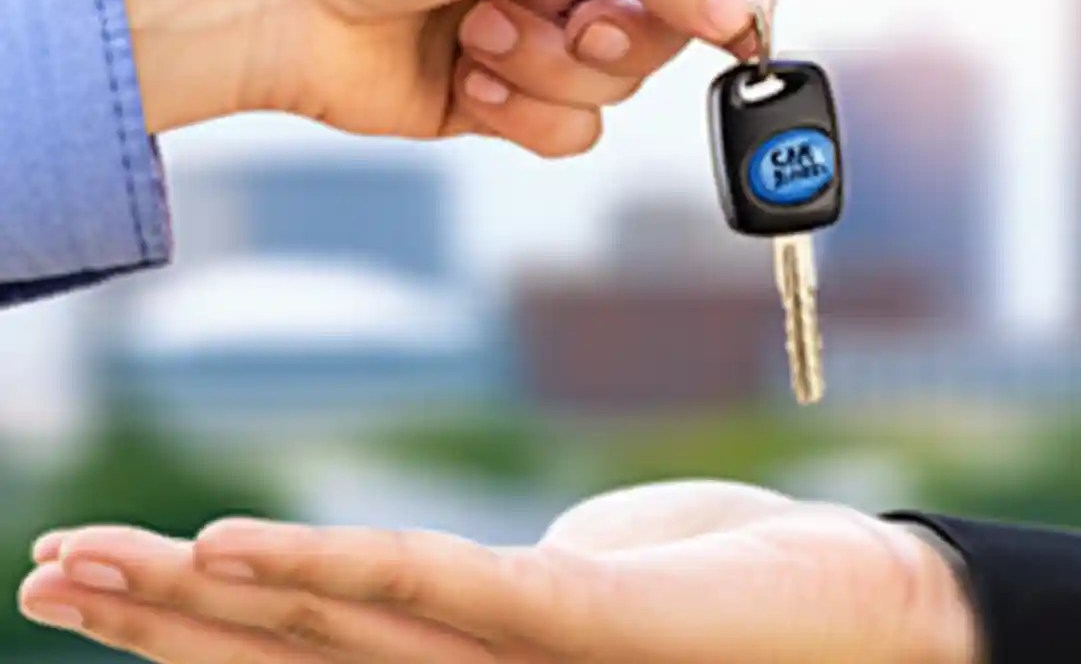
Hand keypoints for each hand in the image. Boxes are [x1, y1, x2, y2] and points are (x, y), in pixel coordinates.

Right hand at [21, 481, 978, 662]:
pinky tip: (240, 549)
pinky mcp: (596, 628)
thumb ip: (499, 592)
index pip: (310, 657)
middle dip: (162, 619)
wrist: (878, 623)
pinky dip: (342, 574)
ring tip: (93, 562)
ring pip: (342, 633)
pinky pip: (455, 595)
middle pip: (295, 658)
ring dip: (209, 598)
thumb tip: (423, 575)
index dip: (196, 630)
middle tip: (47, 571)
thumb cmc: (729, 598)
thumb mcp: (585, 586)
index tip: (105, 577)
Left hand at [121, 0, 774, 155]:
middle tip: (571, 17)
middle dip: (616, 35)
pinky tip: (467, 77)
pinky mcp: (508, 100)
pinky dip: (521, 114)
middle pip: (671, 34)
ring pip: (617, 91)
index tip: (732, 26)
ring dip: (549, 71)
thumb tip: (741, 13)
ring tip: (481, 30)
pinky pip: (569, 134)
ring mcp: (544, 36)